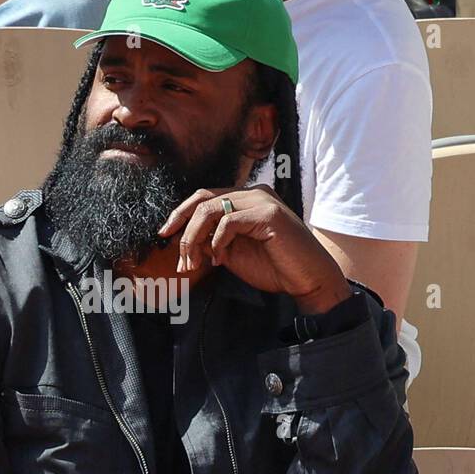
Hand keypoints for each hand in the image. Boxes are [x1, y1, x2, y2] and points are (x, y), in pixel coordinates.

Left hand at [159, 186, 351, 313]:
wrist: (308, 280)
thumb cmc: (275, 267)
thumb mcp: (234, 253)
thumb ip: (212, 241)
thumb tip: (186, 239)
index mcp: (246, 199)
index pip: (205, 197)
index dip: (181, 214)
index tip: (166, 234)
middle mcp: (254, 193)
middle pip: (203, 198)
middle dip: (181, 222)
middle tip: (169, 244)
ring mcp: (262, 201)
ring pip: (211, 209)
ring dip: (194, 237)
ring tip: (193, 261)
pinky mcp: (268, 214)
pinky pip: (229, 221)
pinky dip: (218, 241)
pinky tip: (221, 259)